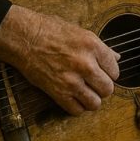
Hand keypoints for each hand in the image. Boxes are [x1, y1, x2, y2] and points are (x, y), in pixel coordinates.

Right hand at [0, 4, 119, 114]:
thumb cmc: (49, 30)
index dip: (110, 72)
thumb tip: (115, 57)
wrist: (24, 38)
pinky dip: (77, 107)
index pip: (115, 69)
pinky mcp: (58, 92)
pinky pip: (76, 110)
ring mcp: (71, 80)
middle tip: (95, 83)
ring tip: (86, 92)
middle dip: (102, 87)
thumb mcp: (79, 31)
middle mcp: (85, 64)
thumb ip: (100, 47)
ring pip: (95, 103)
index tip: (104, 72)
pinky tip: (73, 98)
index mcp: (92, 46)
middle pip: (108, 88)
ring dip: (92, 99)